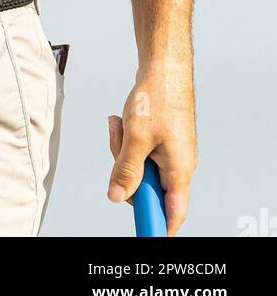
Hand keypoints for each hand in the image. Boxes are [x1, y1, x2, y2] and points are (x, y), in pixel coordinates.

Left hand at [107, 58, 196, 236]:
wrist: (164, 66)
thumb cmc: (157, 97)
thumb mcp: (136, 137)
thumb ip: (127, 170)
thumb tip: (117, 196)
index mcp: (179, 170)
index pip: (173, 212)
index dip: (157, 224)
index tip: (142, 230)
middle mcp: (178, 165)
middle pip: (148, 188)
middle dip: (126, 170)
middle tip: (119, 145)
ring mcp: (171, 152)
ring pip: (140, 166)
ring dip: (123, 149)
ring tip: (119, 124)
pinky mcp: (162, 140)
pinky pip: (140, 151)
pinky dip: (127, 139)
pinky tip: (121, 121)